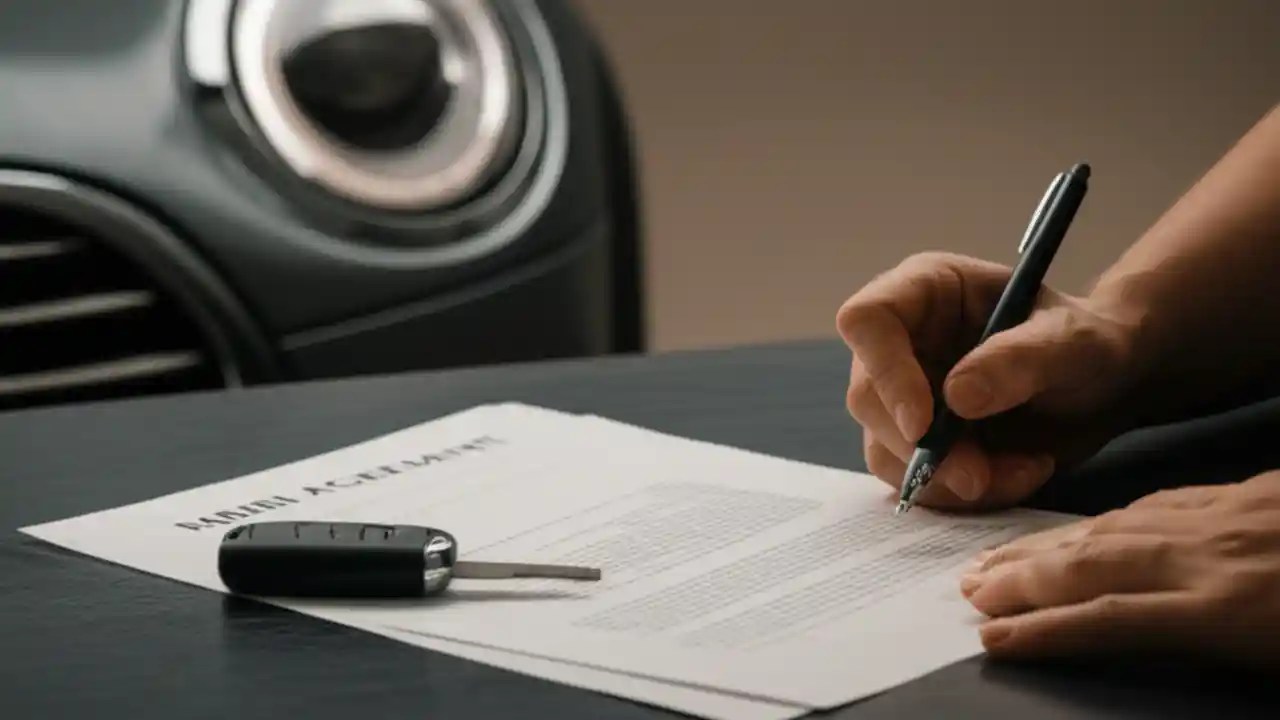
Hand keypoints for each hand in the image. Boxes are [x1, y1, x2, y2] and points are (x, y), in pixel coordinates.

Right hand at [835, 252, 1142, 510]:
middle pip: (866, 397)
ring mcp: (903, 394)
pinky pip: (915, 481)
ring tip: (1023, 470)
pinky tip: (1018, 474)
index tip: (923, 424)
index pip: (866, 320)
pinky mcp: (917, 441)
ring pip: (886, 449)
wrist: (1104, 387)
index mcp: (925, 290)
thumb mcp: (1071, 342)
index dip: (884, 371)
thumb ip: (1019, 360)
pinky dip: (963, 495)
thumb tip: (956, 398)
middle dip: (921, 448)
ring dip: (948, 480)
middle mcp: (901, 341)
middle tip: (978, 477)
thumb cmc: (1086, 343)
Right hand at [962, 471, 1279, 672]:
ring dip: (1051, 542)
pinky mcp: (1253, 492)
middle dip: (1024, 576)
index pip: (1110, 619)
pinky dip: (1112, 516)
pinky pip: (1166, 501)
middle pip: (1095, 564)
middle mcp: (1212, 556)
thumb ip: (1217, 645)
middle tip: (970, 587)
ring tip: (1003, 556)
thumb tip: (1143, 634)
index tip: (992, 638)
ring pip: (1117, 526)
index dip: (1044, 630)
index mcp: (1229, 609)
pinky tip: (1088, 524)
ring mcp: (1229, 516)